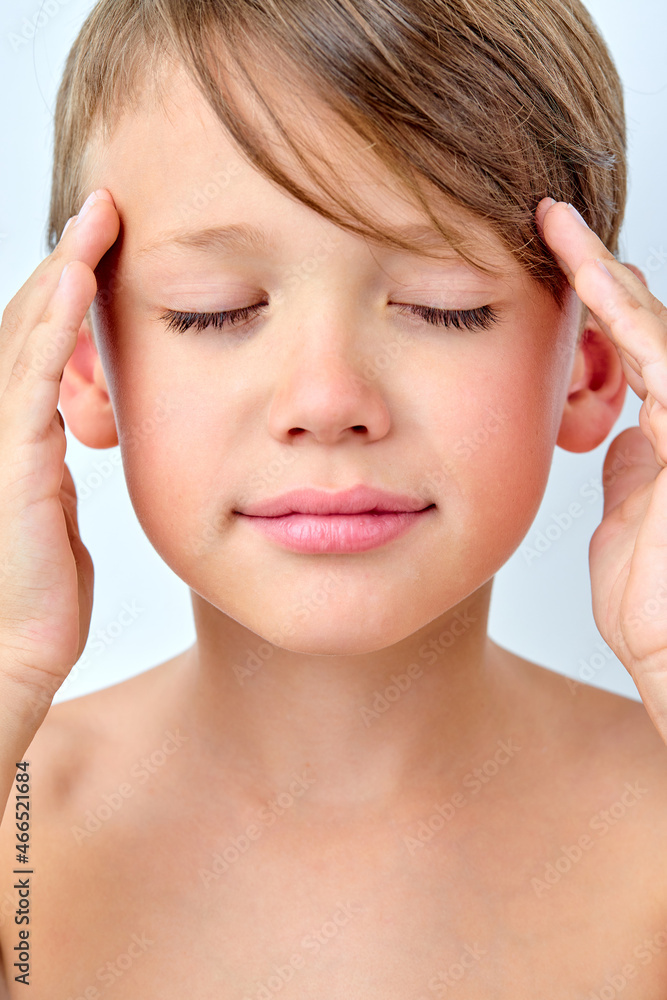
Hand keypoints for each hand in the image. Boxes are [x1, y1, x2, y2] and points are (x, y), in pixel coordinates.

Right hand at [0, 189, 119, 731]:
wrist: (10, 655)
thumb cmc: (35, 598)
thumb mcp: (56, 515)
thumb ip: (60, 468)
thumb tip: (85, 433)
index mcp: (20, 433)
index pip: (43, 344)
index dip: (72, 290)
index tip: (107, 245)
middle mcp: (4, 423)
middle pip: (35, 321)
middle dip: (70, 261)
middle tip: (106, 207)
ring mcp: (2, 436)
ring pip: (30, 333)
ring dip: (66, 271)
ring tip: (99, 217)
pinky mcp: (13, 458)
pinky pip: (34, 374)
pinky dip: (56, 321)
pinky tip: (80, 276)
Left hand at [537, 197, 666, 742]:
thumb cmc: (660, 613)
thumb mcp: (629, 527)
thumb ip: (630, 476)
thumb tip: (620, 438)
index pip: (636, 353)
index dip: (595, 309)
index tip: (549, 270)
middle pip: (646, 324)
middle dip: (595, 273)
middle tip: (547, 221)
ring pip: (655, 324)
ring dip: (601, 273)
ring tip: (553, 223)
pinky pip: (660, 352)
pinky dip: (620, 308)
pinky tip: (582, 268)